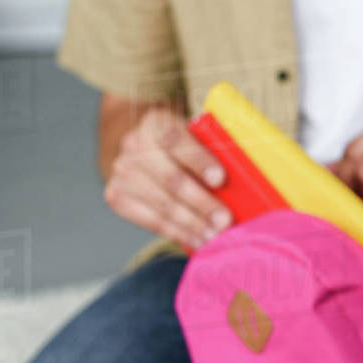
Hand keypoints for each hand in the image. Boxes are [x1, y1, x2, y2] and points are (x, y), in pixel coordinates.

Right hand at [102, 106, 231, 250]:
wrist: (143, 148)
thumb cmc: (183, 143)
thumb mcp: (195, 133)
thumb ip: (214, 147)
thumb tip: (246, 176)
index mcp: (156, 123)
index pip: (176, 140)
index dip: (199, 161)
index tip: (220, 179)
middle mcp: (133, 145)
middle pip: (170, 178)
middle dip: (200, 202)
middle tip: (224, 220)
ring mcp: (121, 172)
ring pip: (161, 203)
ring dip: (192, 224)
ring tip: (214, 235)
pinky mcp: (117, 196)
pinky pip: (150, 220)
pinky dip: (177, 233)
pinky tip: (196, 239)